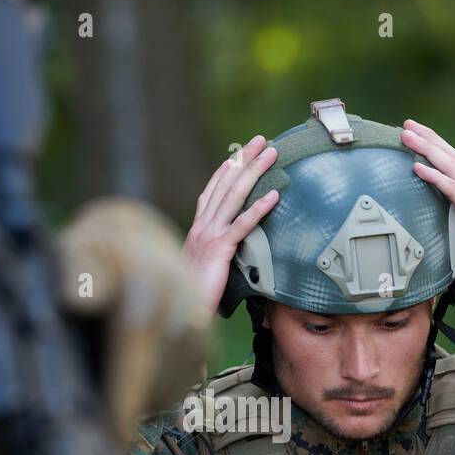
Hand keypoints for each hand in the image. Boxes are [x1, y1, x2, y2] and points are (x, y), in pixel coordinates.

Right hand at [183, 136, 280, 316]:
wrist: (179, 314)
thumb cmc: (192, 295)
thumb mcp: (203, 268)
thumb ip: (214, 253)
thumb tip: (229, 247)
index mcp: (197, 228)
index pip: (213, 190)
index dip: (228, 169)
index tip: (242, 152)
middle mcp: (201, 227)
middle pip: (225, 184)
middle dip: (244, 160)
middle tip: (262, 141)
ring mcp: (209, 236)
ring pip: (234, 197)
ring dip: (254, 172)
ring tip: (272, 155)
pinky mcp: (218, 251)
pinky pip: (242, 226)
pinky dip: (259, 209)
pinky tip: (275, 196)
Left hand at [402, 119, 454, 302]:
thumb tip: (436, 233)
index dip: (438, 149)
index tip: (418, 137)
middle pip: (452, 158)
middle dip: (429, 139)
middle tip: (407, 125)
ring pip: (451, 167)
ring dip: (427, 149)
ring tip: (406, 136)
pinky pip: (453, 190)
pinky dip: (435, 177)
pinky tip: (418, 168)